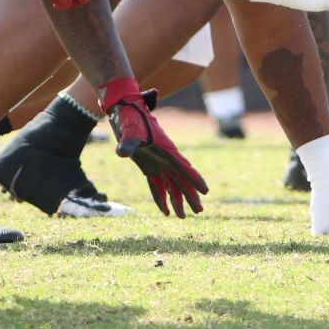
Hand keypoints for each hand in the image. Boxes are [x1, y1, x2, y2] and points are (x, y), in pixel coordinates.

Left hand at [102, 79, 206, 217]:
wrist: (125, 110)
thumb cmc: (131, 118)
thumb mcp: (130, 130)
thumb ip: (129, 142)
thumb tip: (122, 153)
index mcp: (166, 150)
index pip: (184, 167)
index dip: (194, 179)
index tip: (205, 191)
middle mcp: (166, 158)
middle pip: (181, 180)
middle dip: (190, 195)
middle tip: (199, 211)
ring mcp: (158, 162)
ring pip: (171, 185)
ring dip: (177, 200)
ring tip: (182, 217)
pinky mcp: (148, 166)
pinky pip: (157, 185)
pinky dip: (161, 197)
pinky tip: (165, 211)